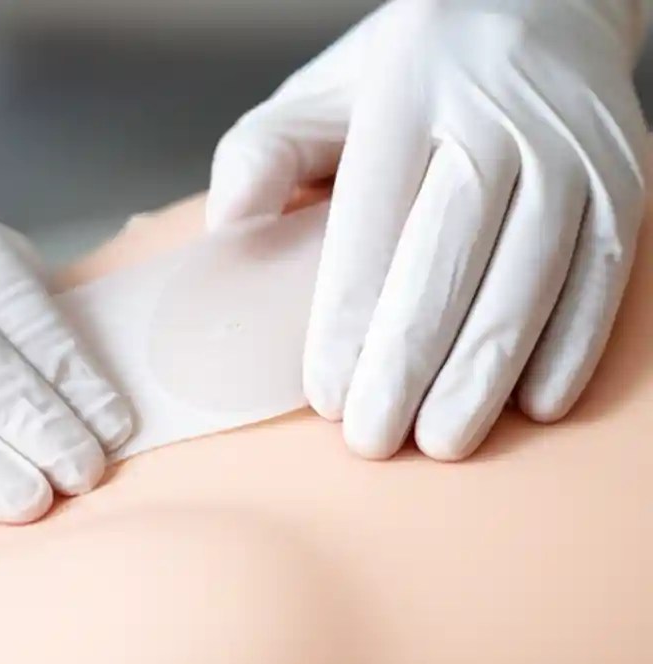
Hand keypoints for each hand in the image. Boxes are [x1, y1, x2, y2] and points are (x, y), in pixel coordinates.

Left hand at [208, 0, 647, 459]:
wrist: (541, 3)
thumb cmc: (405, 74)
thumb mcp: (316, 92)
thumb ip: (262, 156)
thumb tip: (229, 235)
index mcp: (407, 90)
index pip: (373, 221)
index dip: (350, 318)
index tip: (327, 393)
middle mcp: (497, 114)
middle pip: (453, 255)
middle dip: (410, 361)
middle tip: (374, 439)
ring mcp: (572, 145)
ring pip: (532, 275)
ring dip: (486, 371)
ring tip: (442, 441)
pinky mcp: (626, 175)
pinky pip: (603, 273)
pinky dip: (570, 345)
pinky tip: (532, 404)